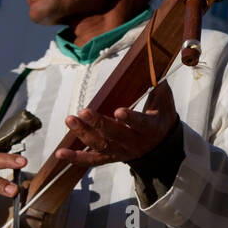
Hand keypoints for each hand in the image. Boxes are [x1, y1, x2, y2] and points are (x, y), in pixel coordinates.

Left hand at [56, 82, 178, 166]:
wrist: (161, 147)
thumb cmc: (161, 119)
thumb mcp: (166, 105)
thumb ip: (160, 88)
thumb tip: (154, 68)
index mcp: (150, 129)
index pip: (141, 124)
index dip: (130, 118)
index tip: (118, 111)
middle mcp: (135, 143)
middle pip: (115, 135)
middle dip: (98, 123)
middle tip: (83, 112)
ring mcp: (121, 152)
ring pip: (101, 145)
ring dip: (84, 134)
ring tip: (70, 120)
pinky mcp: (110, 157)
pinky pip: (92, 160)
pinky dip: (76, 158)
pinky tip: (60, 153)